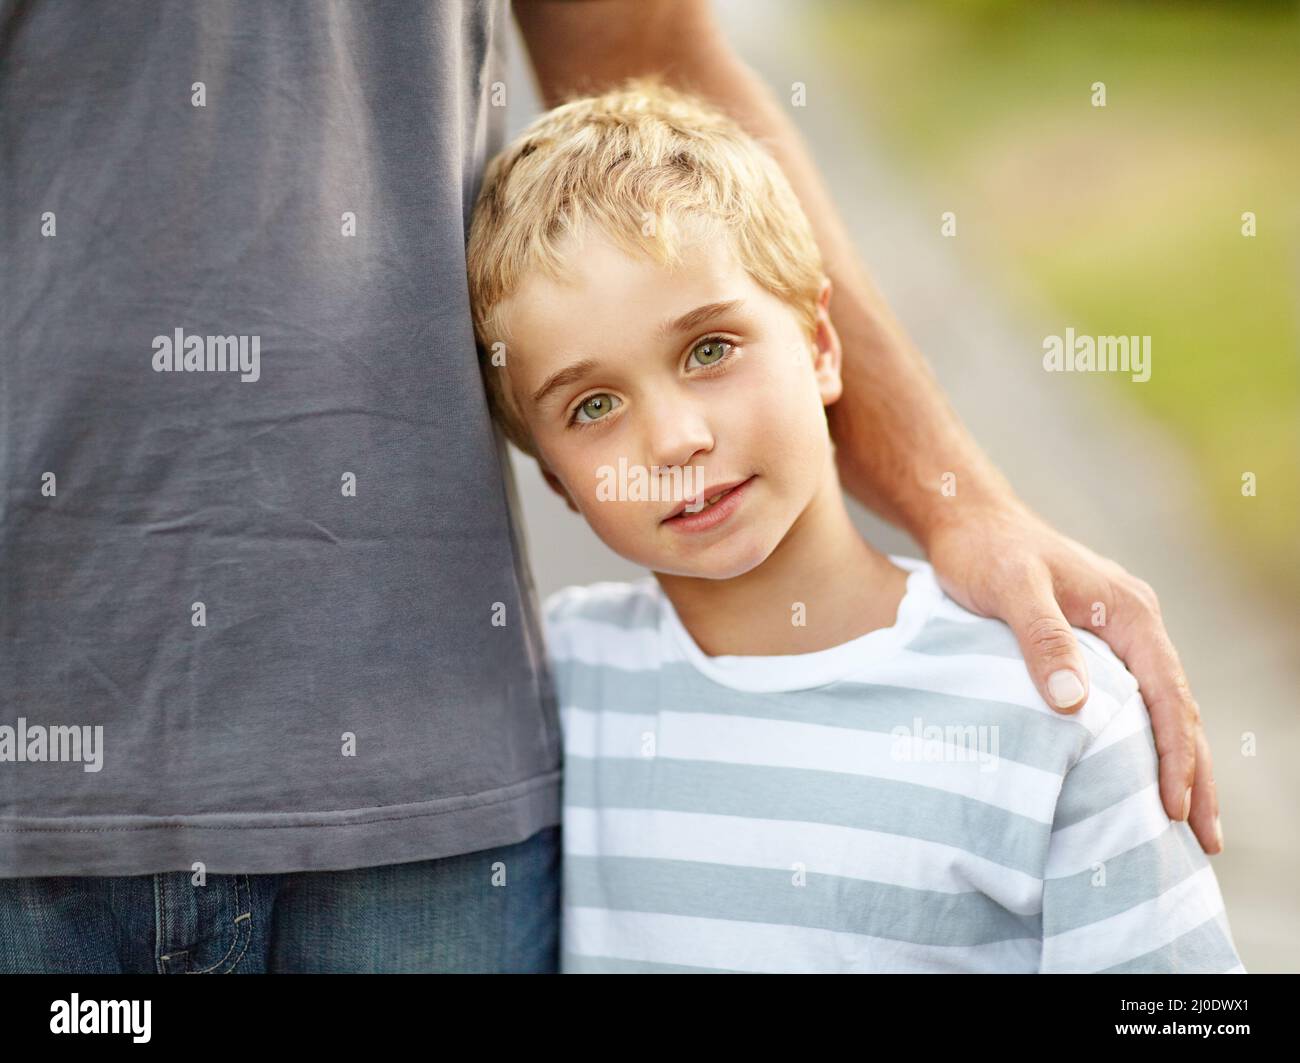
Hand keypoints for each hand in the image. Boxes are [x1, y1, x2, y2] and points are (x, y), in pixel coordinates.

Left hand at [924, 501, 1221, 854]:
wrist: (967, 519)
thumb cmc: (985, 552)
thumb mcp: (1011, 589)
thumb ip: (1042, 639)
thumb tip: (1074, 704)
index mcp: (1131, 613)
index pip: (1167, 697)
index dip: (1174, 757)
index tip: (1173, 810)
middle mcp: (1135, 623)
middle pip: (1178, 709)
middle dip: (1194, 775)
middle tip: (1204, 842)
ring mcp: (1117, 633)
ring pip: (1160, 708)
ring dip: (1175, 762)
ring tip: (1184, 823)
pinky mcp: (1094, 641)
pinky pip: (1133, 699)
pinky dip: (1143, 740)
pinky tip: (1136, 774)